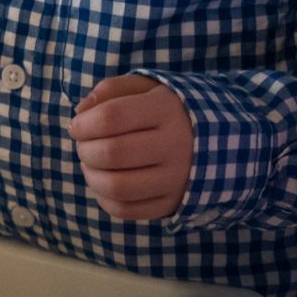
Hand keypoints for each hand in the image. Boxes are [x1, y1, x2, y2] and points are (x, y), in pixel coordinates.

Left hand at [66, 74, 194, 220]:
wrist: (220, 140)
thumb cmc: (167, 109)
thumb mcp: (145, 87)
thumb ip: (110, 90)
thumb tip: (81, 112)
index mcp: (166, 110)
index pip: (111, 117)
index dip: (84, 124)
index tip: (76, 125)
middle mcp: (175, 146)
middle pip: (112, 153)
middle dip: (85, 149)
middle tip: (84, 145)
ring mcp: (176, 179)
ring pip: (117, 187)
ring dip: (91, 176)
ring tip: (90, 164)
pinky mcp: (172, 203)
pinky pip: (126, 209)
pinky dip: (104, 198)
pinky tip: (104, 181)